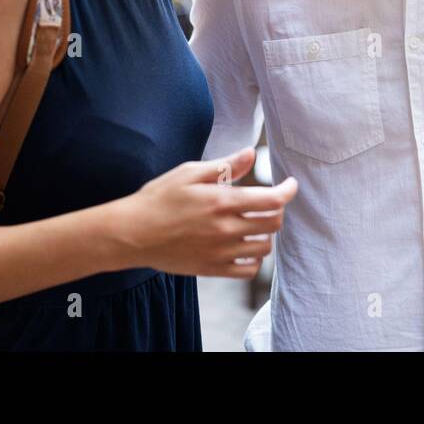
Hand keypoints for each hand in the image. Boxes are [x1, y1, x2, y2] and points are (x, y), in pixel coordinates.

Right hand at [113, 146, 298, 278]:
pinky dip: (254, 258)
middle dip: (277, 210)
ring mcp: (220, 253)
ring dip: (266, 234)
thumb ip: (225, 165)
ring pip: (264, 248)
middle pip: (273, 224)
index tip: (290, 185)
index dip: (288, 191)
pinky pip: (248, 270)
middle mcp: (225, 229)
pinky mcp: (213, 269)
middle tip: (268, 203)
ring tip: (254, 224)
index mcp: (222, 202)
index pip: (272, 200)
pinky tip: (244, 246)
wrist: (133, 233)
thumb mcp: (189, 172)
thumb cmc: (159, 198)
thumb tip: (251, 153)